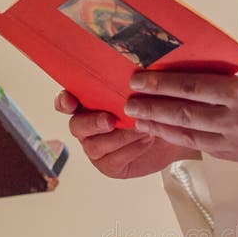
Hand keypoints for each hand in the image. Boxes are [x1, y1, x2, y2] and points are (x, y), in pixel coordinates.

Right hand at [54, 90, 198, 178]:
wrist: (174, 132)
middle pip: (76, 126)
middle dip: (93, 123)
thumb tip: (131, 70)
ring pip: (95, 146)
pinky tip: (146, 139)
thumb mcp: (142, 92)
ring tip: (140, 127)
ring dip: (119, 136)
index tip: (70, 100)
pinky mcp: (109, 166)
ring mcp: (96, 148)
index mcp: (88, 105)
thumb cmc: (155, 107)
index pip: (65, 103)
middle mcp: (87, 127)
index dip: (63, 102)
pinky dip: (131, 149)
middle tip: (111, 120)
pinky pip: (113, 159)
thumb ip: (126, 84)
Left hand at [123, 61, 237, 163]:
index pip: (190, 88)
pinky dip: (184, 139)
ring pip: (190, 137)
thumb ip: (220, 76)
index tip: (137, 81)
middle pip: (184, 116)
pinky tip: (167, 132)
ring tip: (140, 121)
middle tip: (129, 104)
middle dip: (152, 109)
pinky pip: (207, 147)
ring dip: (161, 128)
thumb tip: (181, 73)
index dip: (160, 85)